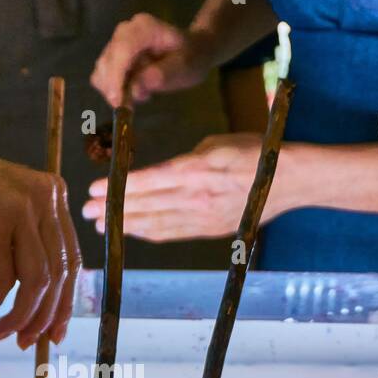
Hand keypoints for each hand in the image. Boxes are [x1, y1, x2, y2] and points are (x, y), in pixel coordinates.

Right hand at [0, 144, 80, 348]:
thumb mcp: (6, 209)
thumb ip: (29, 243)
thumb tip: (43, 302)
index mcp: (53, 194)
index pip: (72, 258)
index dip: (66, 300)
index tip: (55, 330)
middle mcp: (44, 199)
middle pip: (59, 273)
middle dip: (45, 316)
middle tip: (28, 341)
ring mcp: (20, 210)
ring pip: (37, 281)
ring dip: (21, 315)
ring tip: (4, 333)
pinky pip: (3, 279)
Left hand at [83, 133, 277, 240]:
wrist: (290, 180)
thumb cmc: (253, 153)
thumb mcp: (214, 144)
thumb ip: (184, 161)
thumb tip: (159, 176)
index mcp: (197, 169)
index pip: (148, 181)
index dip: (119, 188)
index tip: (95, 189)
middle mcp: (198, 196)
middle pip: (146, 205)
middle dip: (113, 208)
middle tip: (87, 211)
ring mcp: (205, 217)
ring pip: (156, 223)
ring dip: (126, 224)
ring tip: (101, 224)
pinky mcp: (211, 230)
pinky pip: (173, 232)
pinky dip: (149, 232)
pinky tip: (132, 230)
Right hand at [90, 14, 215, 107]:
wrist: (191, 51)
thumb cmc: (191, 58)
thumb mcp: (185, 68)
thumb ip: (162, 76)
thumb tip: (136, 89)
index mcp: (144, 27)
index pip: (122, 50)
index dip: (116, 76)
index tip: (118, 102)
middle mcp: (125, 31)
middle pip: (107, 62)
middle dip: (114, 89)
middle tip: (131, 108)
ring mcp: (116, 43)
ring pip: (101, 71)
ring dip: (114, 91)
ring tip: (140, 95)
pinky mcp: (112, 57)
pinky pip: (102, 77)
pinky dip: (113, 90)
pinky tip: (132, 91)